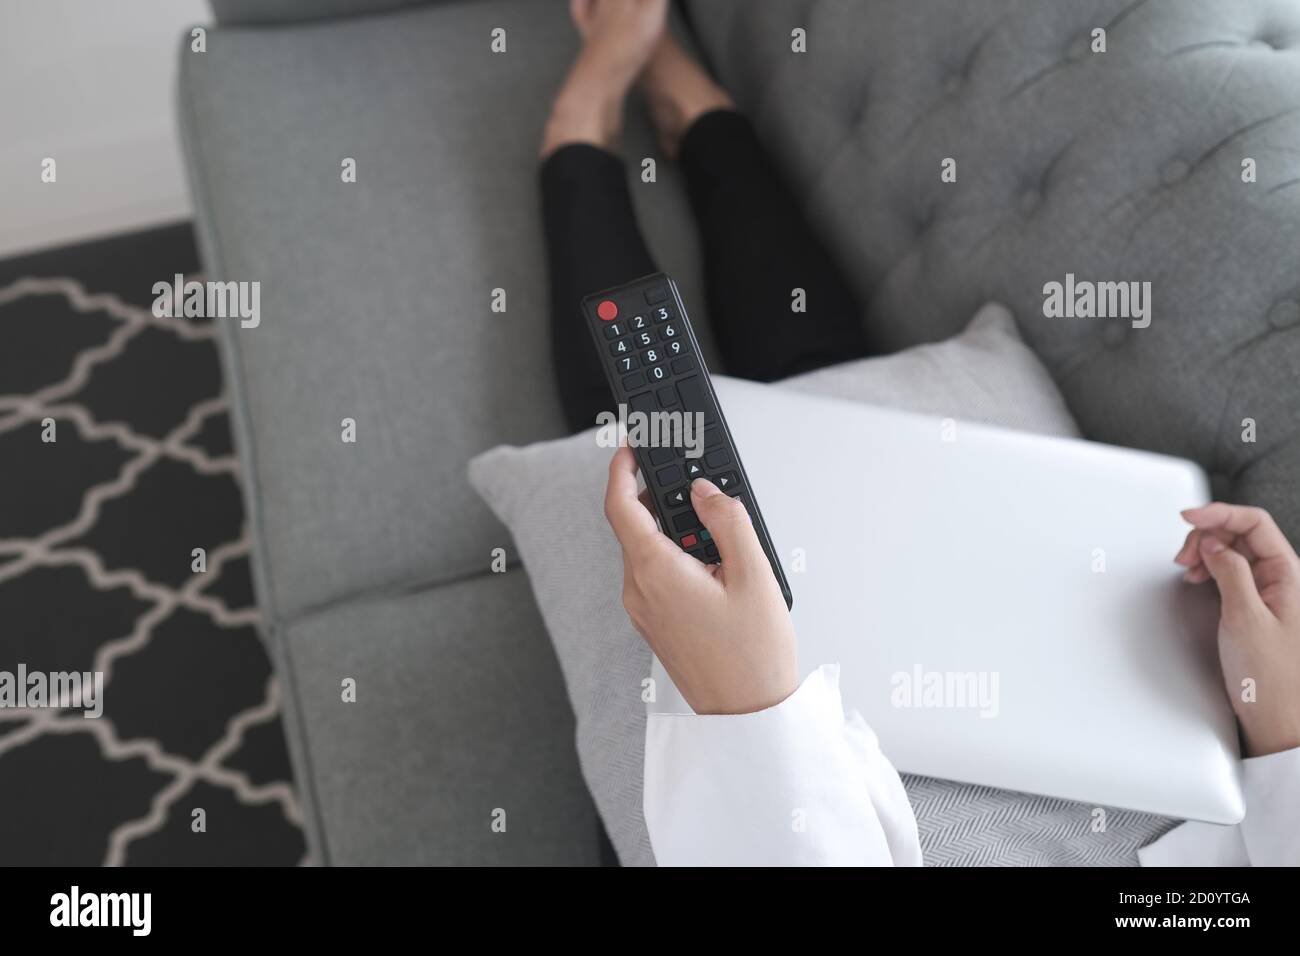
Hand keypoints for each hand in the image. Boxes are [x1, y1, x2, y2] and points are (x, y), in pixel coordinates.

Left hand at [603, 445, 796, 714]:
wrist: (747, 716)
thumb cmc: (753, 657)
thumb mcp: (755, 574)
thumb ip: (727, 520)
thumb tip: (705, 491)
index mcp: (656, 571)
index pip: (621, 506)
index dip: (621, 470)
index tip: (631, 447)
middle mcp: (639, 590)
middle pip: (635, 526)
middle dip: (662, 500)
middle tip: (700, 490)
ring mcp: (644, 610)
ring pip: (647, 551)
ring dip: (674, 532)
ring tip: (721, 538)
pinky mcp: (655, 623)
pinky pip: (656, 575)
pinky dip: (676, 557)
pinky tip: (715, 567)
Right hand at [1175, 503, 1299, 756]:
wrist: (1280, 721)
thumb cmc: (1272, 679)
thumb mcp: (1244, 617)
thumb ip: (1230, 572)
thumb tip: (1213, 542)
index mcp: (1289, 575)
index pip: (1254, 523)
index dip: (1219, 513)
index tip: (1187, 516)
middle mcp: (1283, 580)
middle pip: (1242, 534)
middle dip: (1207, 535)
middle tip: (1183, 556)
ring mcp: (1270, 593)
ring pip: (1234, 552)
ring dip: (1205, 552)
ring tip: (1187, 569)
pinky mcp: (1256, 607)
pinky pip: (1232, 572)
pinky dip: (1209, 569)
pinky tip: (1198, 580)